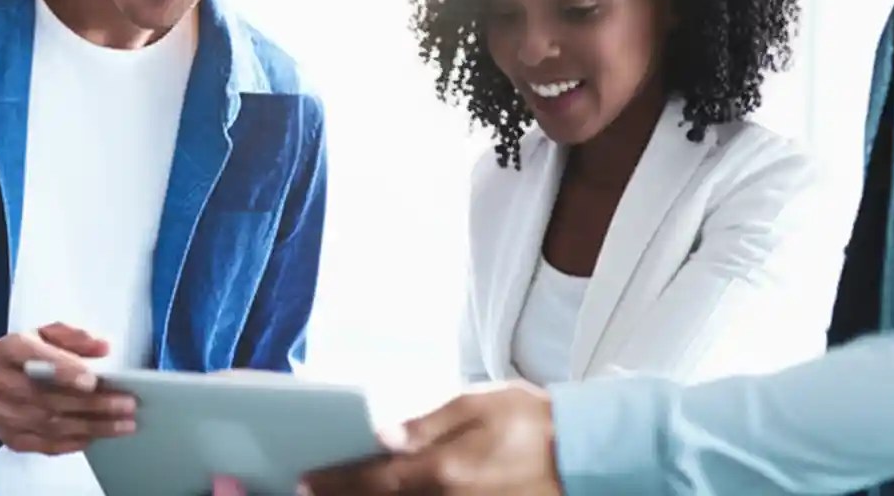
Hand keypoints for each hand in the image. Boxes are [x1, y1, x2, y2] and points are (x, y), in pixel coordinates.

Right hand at [0, 322, 136, 454]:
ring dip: (91, 426)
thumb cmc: (20, 355)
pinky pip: (44, 444)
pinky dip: (73, 442)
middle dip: (93, 403)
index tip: (92, 379)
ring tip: (123, 423)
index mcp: (11, 349)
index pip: (34, 358)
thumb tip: (103, 346)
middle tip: (126, 403)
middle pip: (49, 398)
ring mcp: (3, 413)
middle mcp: (2, 382)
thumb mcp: (44, 333)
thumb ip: (74, 336)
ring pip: (51, 424)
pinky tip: (96, 436)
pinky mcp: (9, 437)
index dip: (63, 369)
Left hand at [301, 382, 561, 494]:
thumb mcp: (478, 406)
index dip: (334, 484)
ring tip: (346, 494)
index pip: (373, 482)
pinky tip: (390, 493)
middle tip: (311, 493)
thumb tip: (382, 436)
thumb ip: (426, 425)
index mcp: (444, 470)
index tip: (304, 483)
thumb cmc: (533, 422)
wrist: (588, 456)